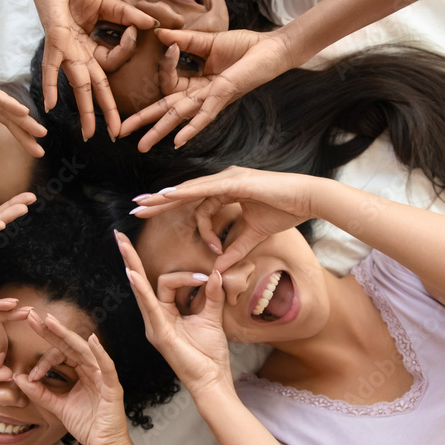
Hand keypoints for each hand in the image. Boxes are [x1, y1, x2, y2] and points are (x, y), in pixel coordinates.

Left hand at [14, 314, 131, 444]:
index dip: (42, 359)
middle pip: (69, 346)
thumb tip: (19, 378)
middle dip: (50, 331)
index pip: (60, 355)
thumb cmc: (87, 425)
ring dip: (67, 335)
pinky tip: (92, 340)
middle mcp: (92, 369)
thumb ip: (40, 393)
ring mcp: (103, 376)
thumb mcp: (58, 407)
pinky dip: (100, 353)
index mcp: (81, 372)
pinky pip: (107, 367)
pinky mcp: (112, 387)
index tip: (27, 373)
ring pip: (84, 351)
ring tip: (50, 322)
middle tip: (31, 316)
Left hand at [20, 0, 156, 139]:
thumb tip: (151, 24)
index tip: (137, 30)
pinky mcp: (53, 37)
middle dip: (105, 111)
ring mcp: (64, 47)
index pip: (113, 60)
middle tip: (117, 134)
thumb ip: (126, 16)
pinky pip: (51, 64)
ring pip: (78, 83)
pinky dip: (51, 84)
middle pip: (95, 86)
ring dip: (84, 108)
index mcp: (88, 45)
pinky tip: (51, 105)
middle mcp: (76, 51)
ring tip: (89, 133)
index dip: (128, 49)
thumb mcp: (105, 1)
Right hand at [114, 231, 234, 397]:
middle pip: (141, 280)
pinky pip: (148, 306)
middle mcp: (155, 318)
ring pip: (143, 288)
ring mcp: (154, 325)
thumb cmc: (210, 354)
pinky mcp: (159, 333)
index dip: (187, 275)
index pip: (166, 282)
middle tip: (118, 235)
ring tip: (122, 243)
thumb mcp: (213, 317)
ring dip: (133, 263)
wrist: (212, 380)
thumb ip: (212, 295)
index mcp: (165, 313)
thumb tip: (215, 273)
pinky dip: (141, 289)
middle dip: (130, 257)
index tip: (209, 276)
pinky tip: (132, 274)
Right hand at [120, 27, 298, 151]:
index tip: (166, 47)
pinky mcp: (224, 95)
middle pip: (167, 110)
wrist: (274, 48)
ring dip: (159, 132)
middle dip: (143, 122)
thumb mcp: (209, 42)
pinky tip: (177, 142)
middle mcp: (202, 96)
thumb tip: (160, 35)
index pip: (168, 86)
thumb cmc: (246, 47)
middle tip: (120, 133)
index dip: (163, 69)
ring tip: (142, 145)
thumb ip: (185, 41)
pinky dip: (190, 128)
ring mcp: (212, 98)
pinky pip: (204, 115)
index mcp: (197, 84)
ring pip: (180, 116)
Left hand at [131, 167, 317, 272]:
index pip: (197, 203)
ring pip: (189, 189)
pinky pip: (204, 188)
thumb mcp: (255, 235)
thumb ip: (236, 249)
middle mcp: (224, 180)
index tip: (201, 243)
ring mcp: (228, 177)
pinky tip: (167, 196)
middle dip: (159, 202)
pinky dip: (185, 193)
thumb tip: (220, 266)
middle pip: (185, 193)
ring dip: (165, 197)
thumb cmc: (286, 211)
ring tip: (143, 203)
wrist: (308, 199)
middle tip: (136, 208)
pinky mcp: (235, 181)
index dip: (188, 219)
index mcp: (228, 189)